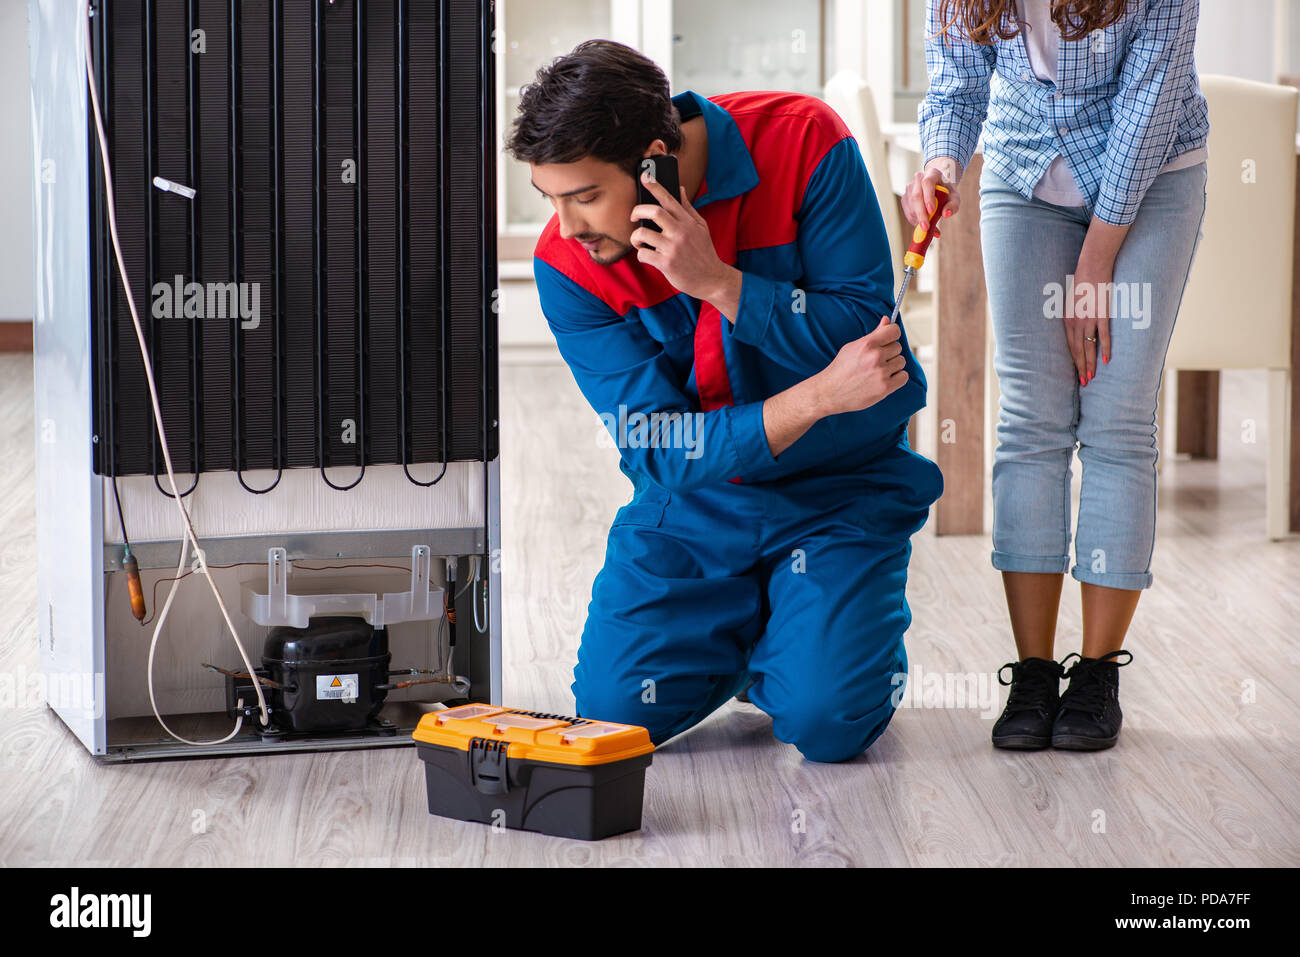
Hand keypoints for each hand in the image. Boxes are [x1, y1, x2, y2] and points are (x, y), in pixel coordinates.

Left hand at [630, 169, 729, 299]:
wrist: (712, 279)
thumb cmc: (704, 252)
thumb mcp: (701, 227)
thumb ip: (688, 208)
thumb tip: (680, 189)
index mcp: (688, 222)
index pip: (669, 199)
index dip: (655, 186)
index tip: (644, 176)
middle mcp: (680, 233)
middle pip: (654, 212)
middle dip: (637, 211)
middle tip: (633, 217)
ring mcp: (673, 248)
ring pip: (643, 234)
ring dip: (635, 237)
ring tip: (638, 241)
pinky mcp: (666, 264)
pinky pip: (643, 254)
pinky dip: (640, 254)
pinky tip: (647, 255)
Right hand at [814, 317, 908, 415]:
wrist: (830, 392)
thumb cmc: (841, 369)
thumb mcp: (853, 346)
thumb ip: (873, 334)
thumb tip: (887, 320)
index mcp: (867, 344)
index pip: (894, 331)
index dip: (892, 334)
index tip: (889, 339)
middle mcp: (875, 357)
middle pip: (898, 347)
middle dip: (889, 352)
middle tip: (876, 360)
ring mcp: (881, 373)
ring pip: (901, 361)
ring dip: (893, 365)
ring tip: (879, 370)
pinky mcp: (885, 387)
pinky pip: (904, 376)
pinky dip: (897, 377)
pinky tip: (885, 378)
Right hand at [902, 159, 961, 226]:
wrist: (938, 187)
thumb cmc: (946, 192)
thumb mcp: (954, 197)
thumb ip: (953, 205)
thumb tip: (946, 214)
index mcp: (932, 174)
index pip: (927, 183)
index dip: (928, 197)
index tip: (931, 210)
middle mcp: (918, 178)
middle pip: (916, 196)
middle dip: (921, 213)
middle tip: (926, 227)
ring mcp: (909, 188)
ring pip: (910, 205)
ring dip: (917, 218)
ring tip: (927, 227)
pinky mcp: (905, 197)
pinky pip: (907, 211)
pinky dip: (914, 220)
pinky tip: (922, 223)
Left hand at [1067, 259, 1111, 385]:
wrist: (1092, 265)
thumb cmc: (1082, 282)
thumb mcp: (1072, 301)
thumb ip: (1074, 315)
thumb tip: (1077, 326)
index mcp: (1067, 319)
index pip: (1070, 345)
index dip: (1074, 360)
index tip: (1077, 371)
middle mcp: (1075, 322)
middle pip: (1077, 350)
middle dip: (1080, 367)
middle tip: (1084, 382)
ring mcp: (1088, 319)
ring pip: (1088, 346)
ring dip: (1090, 363)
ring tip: (1090, 378)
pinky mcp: (1101, 314)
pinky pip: (1103, 336)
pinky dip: (1104, 349)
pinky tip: (1106, 361)